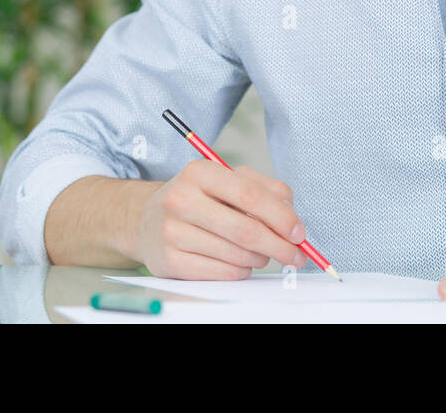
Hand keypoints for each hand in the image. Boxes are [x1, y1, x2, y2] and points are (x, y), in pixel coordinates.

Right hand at [135, 160, 307, 278]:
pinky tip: (242, 262)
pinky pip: (221, 272)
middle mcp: (181, 199)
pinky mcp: (168, 261)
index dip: (281, 217)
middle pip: (245, 230)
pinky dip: (242, 270)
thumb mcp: (227, 179)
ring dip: (261, 258)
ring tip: (263, 253)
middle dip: (279, 246)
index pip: (251, 196)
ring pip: (236, 255)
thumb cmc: (197, 197)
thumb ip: (264, 188)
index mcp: (200, 172)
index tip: (299, 232)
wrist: (146, 219)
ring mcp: (172, 232)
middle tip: (296, 254)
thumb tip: (291, 212)